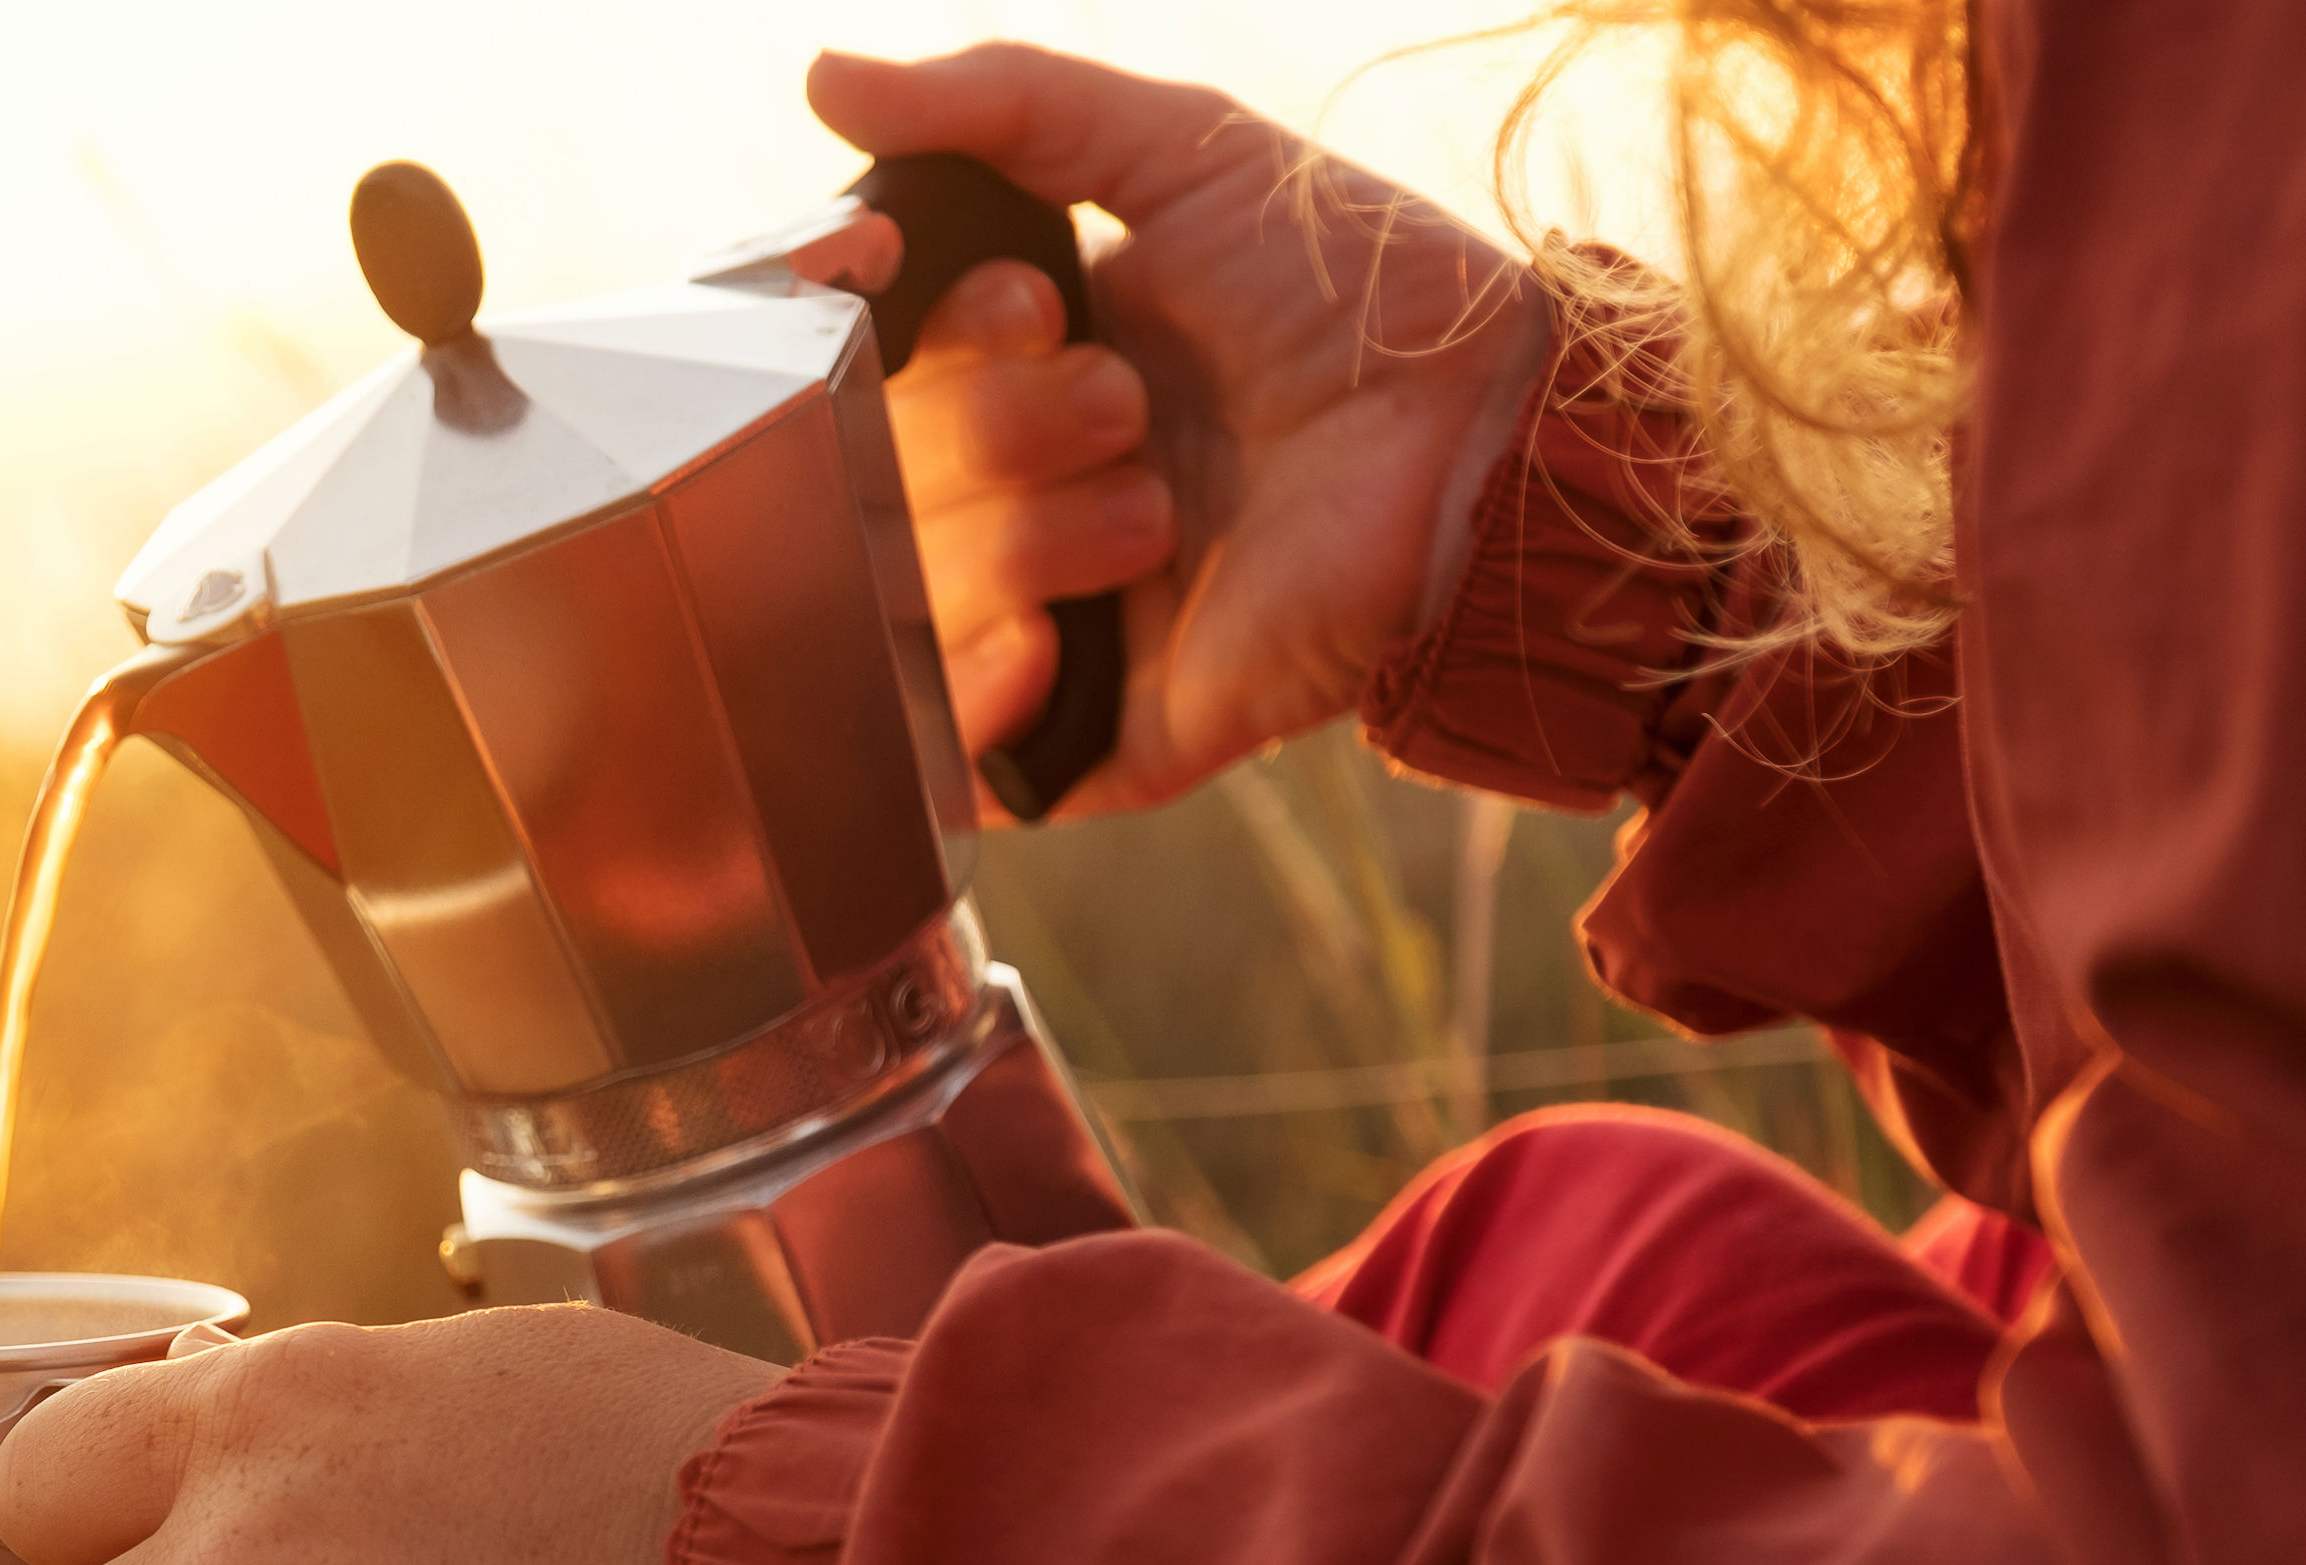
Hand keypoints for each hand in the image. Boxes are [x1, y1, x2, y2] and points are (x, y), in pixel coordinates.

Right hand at [814, 43, 1551, 813]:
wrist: (1479, 436)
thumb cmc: (1355, 292)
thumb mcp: (1183, 154)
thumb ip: (1006, 107)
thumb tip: (825, 76)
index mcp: (1011, 379)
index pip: (870, 380)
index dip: (936, 344)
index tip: (1033, 305)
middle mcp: (1010, 503)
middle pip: (878, 488)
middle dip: (997, 431)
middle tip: (1128, 407)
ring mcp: (1047, 624)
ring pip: (910, 601)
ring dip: (1026, 538)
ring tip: (1159, 515)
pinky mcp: (1091, 739)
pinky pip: (949, 748)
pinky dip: (971, 690)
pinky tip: (1050, 635)